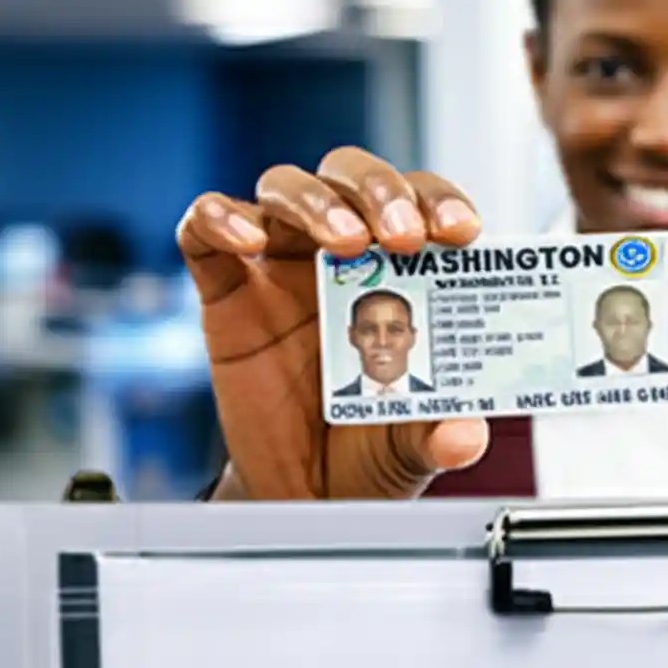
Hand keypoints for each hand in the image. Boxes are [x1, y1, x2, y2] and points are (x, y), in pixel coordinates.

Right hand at [177, 147, 488, 499]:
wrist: (309, 491)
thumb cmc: (371, 444)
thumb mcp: (415, 442)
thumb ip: (442, 433)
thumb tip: (464, 439)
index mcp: (401, 269)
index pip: (421, 202)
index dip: (441, 201)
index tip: (462, 234)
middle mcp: (340, 254)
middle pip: (351, 176)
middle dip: (381, 190)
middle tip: (403, 236)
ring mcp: (280, 266)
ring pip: (285, 188)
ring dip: (316, 202)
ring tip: (345, 242)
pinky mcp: (225, 292)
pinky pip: (203, 233)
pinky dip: (219, 218)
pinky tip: (247, 240)